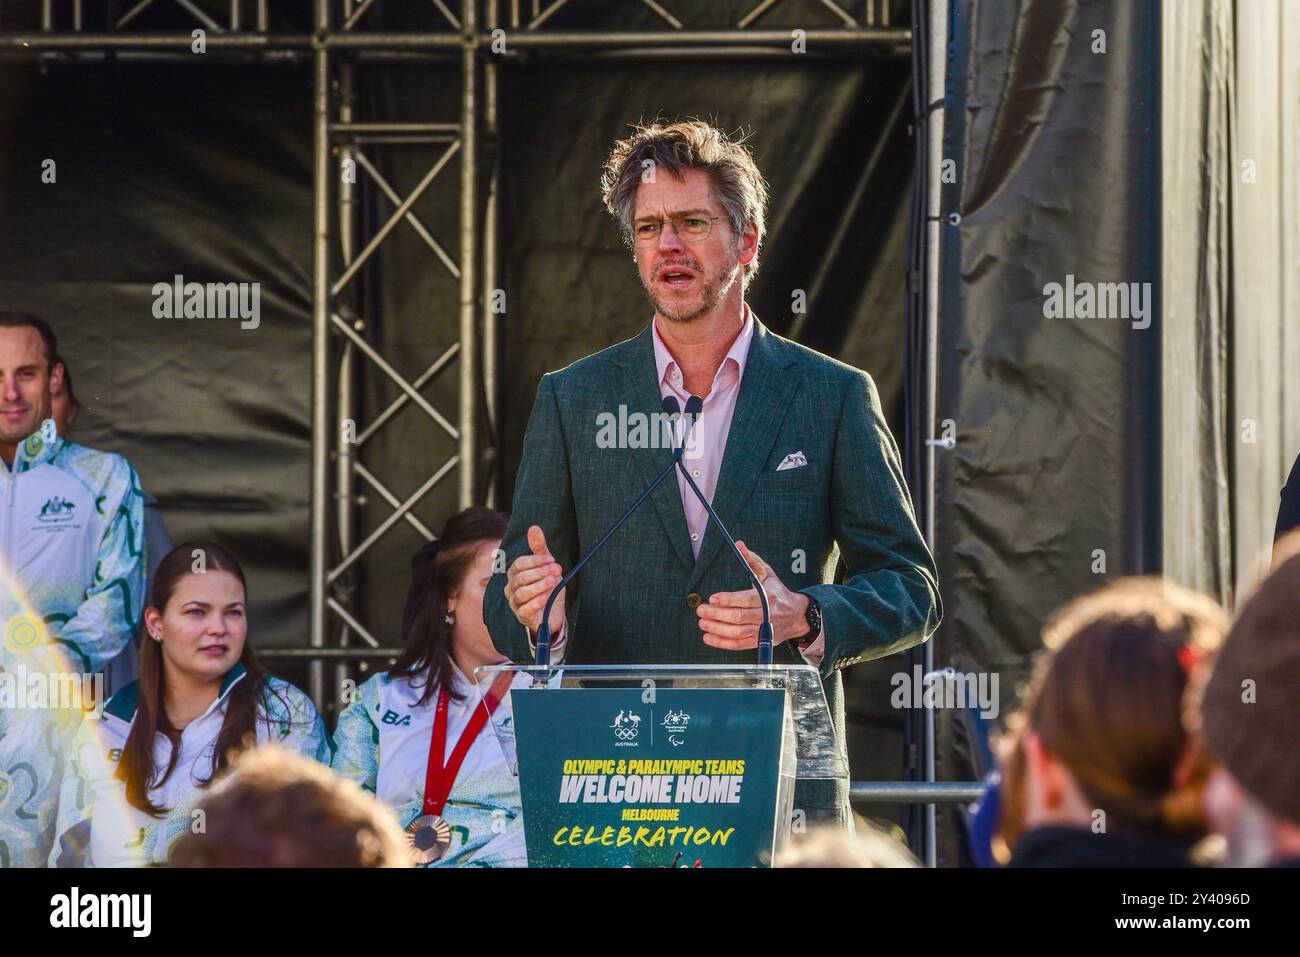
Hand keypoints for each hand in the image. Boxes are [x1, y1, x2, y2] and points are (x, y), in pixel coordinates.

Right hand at [504, 525, 565, 636]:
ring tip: (553, 582)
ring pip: (522, 593)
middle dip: (540, 572)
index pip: (519, 564)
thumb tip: (534, 527)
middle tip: (557, 569)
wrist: (553, 611)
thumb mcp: (546, 566)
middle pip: (521, 578)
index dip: (535, 561)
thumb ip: (539, 548)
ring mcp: (515, 603)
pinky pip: (524, 610)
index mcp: (515, 574)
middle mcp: (511, 588)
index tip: (552, 559)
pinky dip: (534, 603)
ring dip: (539, 586)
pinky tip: (545, 599)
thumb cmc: (547, 586)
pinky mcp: (522, 617)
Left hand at [696, 541, 810, 649]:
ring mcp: (764, 630)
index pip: (745, 599)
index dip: (727, 599)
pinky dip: (723, 643)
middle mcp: (767, 615)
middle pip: (739, 617)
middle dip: (717, 614)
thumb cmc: (778, 592)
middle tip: (702, 610)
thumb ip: (752, 559)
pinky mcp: (760, 641)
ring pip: (738, 633)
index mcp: (768, 596)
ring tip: (703, 623)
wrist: (797, 615)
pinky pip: (740, 645)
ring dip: (717, 629)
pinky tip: (709, 637)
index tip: (712, 597)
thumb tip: (739, 545)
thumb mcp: (768, 573)